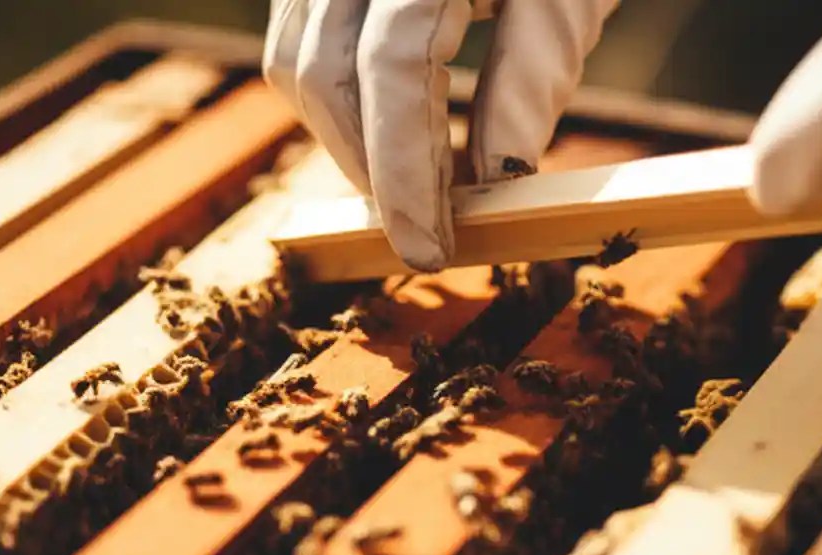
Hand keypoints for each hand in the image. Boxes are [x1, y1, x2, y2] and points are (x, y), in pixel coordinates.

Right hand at [263, 0, 619, 270]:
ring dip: (344, 139)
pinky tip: (385, 130)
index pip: (392, 70)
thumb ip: (527, 83)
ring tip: (407, 186)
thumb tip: (494, 181)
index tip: (430, 251)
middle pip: (322, 71)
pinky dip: (334, 97)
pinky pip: (296, 36)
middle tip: (424, 229)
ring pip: (294, 60)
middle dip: (368, 167)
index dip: (405, 173)